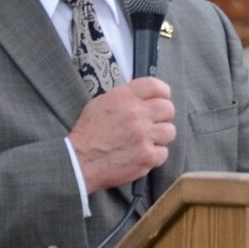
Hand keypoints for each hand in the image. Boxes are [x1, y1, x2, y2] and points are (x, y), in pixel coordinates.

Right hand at [68, 77, 176, 192]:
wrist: (78, 161)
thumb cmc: (88, 133)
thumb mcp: (101, 103)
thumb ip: (126, 97)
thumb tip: (145, 96)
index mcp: (124, 97)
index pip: (156, 86)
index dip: (162, 93)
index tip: (161, 100)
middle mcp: (136, 114)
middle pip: (168, 108)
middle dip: (162, 116)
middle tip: (152, 124)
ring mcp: (143, 136)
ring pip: (170, 131)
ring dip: (160, 137)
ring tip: (146, 141)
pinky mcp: (147, 156)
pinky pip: (163, 153)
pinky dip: (154, 156)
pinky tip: (141, 155)